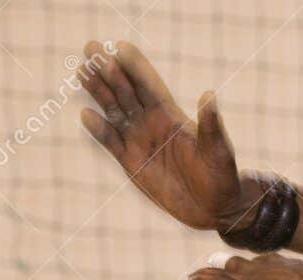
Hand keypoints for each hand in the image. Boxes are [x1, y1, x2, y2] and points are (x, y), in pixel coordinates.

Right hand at [77, 42, 246, 231]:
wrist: (212, 208)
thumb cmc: (221, 176)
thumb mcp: (218, 150)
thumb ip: (211, 125)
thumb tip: (209, 96)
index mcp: (172, 116)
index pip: (149, 85)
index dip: (135, 66)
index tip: (119, 46)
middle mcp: (153, 124)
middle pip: (126, 92)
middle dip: (108, 71)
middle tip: (90, 49)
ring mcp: (139, 142)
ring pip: (114, 111)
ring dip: (98, 92)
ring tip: (81, 72)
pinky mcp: (131, 163)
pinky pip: (111, 142)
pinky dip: (99, 129)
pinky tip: (86, 114)